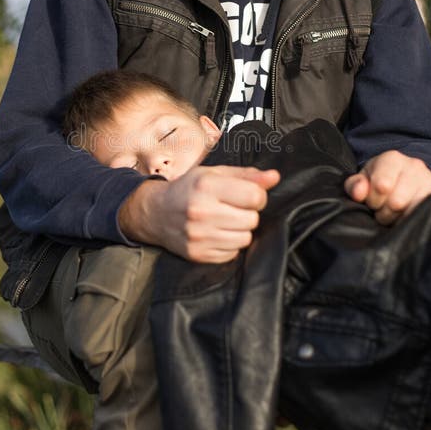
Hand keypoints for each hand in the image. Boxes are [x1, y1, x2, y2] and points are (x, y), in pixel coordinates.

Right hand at [118, 164, 279, 262]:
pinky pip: (232, 253)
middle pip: (252, 220)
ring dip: (240, 230)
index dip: (257, 196)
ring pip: (245, 239)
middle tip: (233, 208)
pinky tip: (216, 233)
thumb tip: (275, 177)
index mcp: (207, 186)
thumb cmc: (188, 189)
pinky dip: (229, 244)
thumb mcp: (214, 174)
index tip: (247, 195)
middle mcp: (202, 212)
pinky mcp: (198, 254)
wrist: (155, 212)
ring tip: (224, 220)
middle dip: (248, 213)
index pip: (255, 197)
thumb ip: (247, 175)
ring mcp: (199, 236)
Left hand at [344, 150, 430, 224]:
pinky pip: (426, 215)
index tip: (373, 202)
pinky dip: (414, 221)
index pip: (381, 186)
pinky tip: (409, 216)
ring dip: (400, 219)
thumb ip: (355, 186)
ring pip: (412, 211)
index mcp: (392, 159)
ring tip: (396, 214)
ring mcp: (430, 180)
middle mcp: (414, 166)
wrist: (407, 181)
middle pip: (396, 202)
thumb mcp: (364, 181)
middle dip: (385, 212)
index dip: (373, 200)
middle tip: (384, 210)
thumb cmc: (380, 181)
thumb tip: (359, 193)